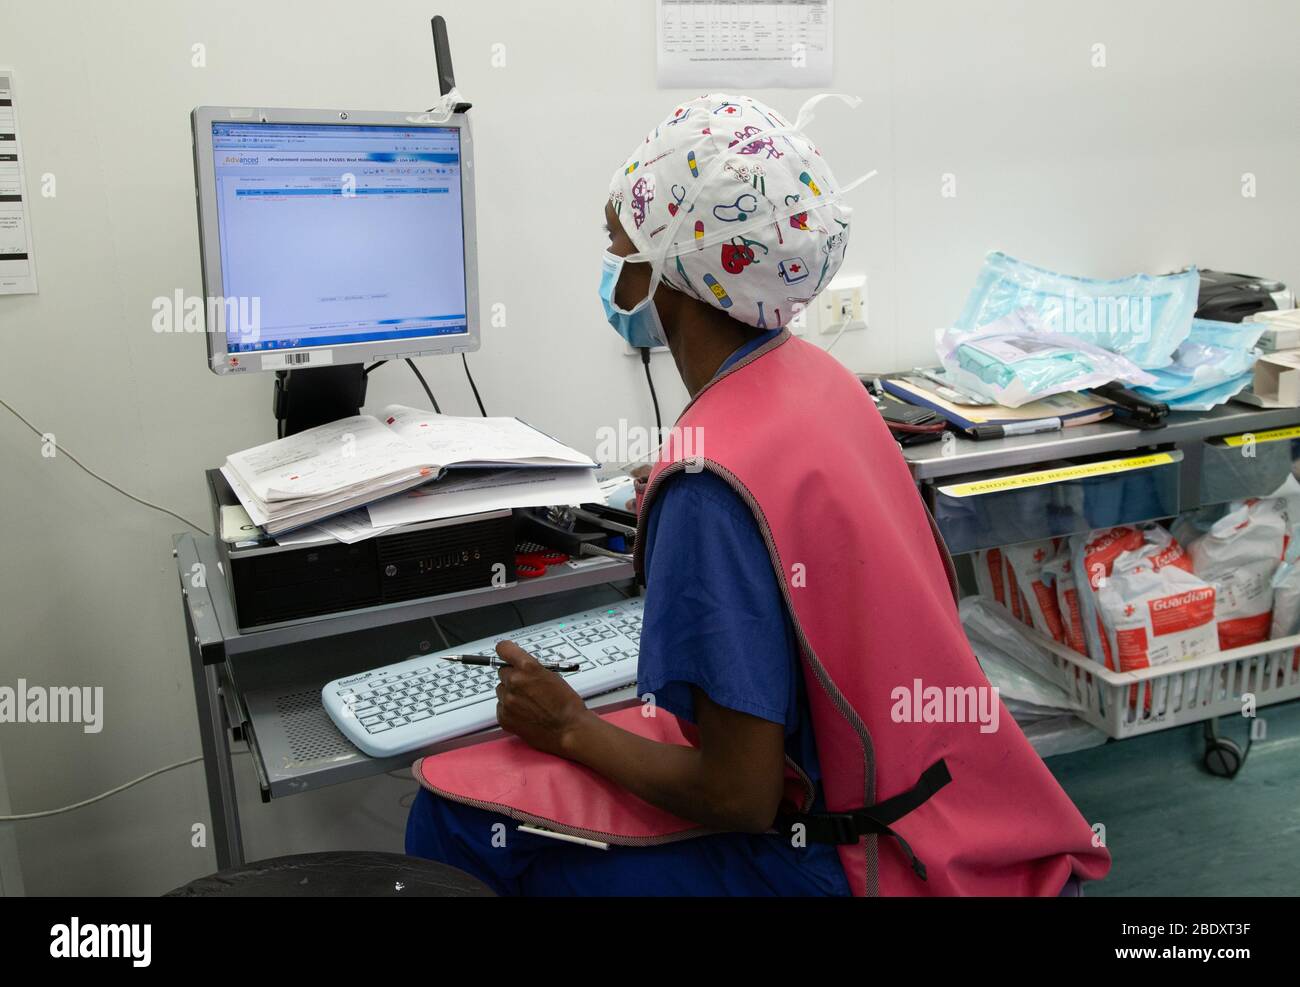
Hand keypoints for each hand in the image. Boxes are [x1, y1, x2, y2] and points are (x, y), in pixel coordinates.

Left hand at [493, 640, 592, 756]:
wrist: (569, 729)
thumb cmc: (566, 704)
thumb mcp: (552, 675)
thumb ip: (531, 668)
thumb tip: (519, 666)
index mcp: (528, 667)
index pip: (503, 648)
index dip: (506, 652)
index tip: (507, 654)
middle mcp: (514, 681)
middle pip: (502, 671)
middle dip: (513, 677)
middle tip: (527, 686)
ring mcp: (507, 700)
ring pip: (501, 690)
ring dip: (511, 693)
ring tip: (529, 702)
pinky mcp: (503, 716)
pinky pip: (501, 706)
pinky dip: (510, 709)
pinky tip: (526, 713)